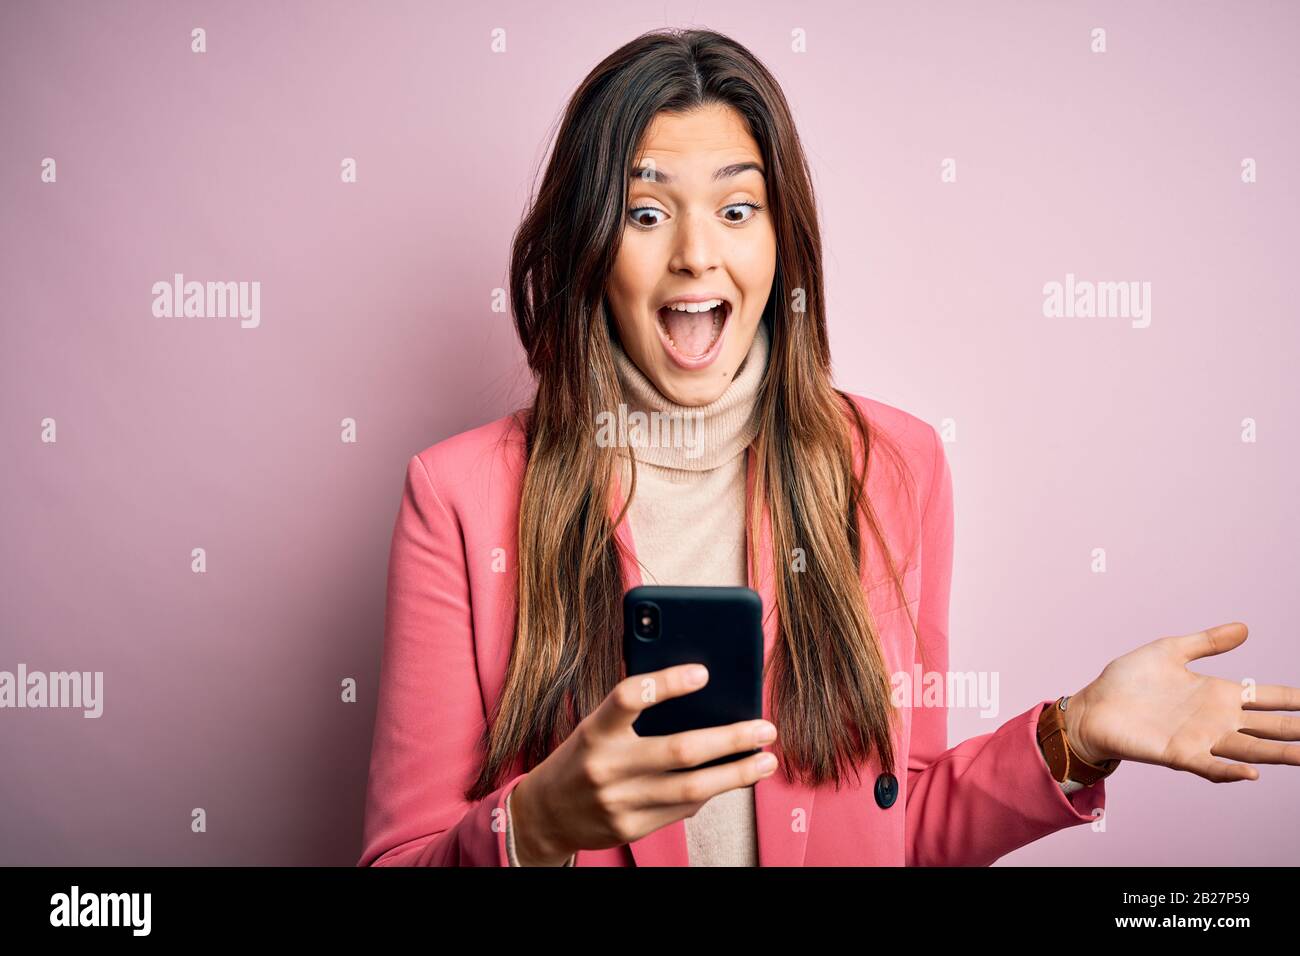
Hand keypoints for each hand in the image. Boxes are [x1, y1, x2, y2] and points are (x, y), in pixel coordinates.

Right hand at [508, 663, 777, 865]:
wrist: (545, 815)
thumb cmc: (582, 758)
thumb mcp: (596, 728)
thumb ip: (635, 714)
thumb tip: (699, 697)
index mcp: (595, 731)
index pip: (629, 698)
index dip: (666, 683)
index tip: (703, 672)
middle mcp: (606, 766)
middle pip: (679, 750)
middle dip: (730, 739)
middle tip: (764, 728)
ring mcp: (620, 802)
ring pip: (692, 788)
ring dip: (737, 773)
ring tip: (765, 760)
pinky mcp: (632, 828)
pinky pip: (683, 810)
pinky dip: (711, 793)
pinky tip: (731, 779)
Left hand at [1063, 622, 1299, 781]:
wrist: (1093, 705)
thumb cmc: (1128, 680)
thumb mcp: (1170, 651)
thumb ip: (1207, 642)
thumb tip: (1244, 628)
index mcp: (1218, 694)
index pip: (1268, 697)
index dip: (1294, 700)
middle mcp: (1216, 720)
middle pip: (1268, 727)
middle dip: (1295, 730)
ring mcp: (1200, 739)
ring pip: (1248, 750)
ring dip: (1276, 755)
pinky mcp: (1177, 754)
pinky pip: (1210, 766)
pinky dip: (1230, 771)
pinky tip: (1252, 773)